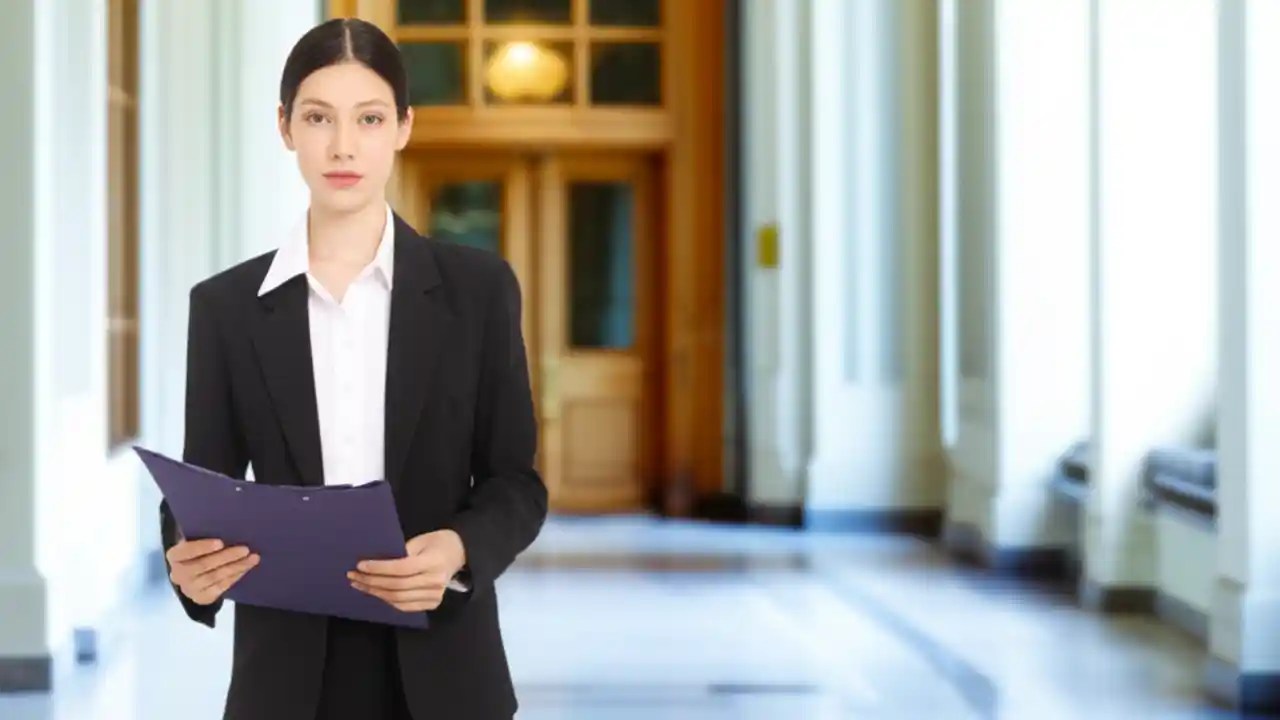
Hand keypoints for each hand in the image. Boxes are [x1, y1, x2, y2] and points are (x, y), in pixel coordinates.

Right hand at [167, 538, 259, 605]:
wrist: (193, 575)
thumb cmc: (198, 551)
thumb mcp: (195, 541)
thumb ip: (204, 535)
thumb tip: (227, 527)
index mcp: (174, 556)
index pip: (186, 551)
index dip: (202, 547)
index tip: (221, 542)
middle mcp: (178, 574)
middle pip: (203, 565)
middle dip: (226, 557)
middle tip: (245, 549)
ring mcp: (189, 588)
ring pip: (215, 577)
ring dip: (236, 567)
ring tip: (253, 558)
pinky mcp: (201, 597)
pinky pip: (221, 587)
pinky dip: (235, 576)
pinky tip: (246, 568)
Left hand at [349, 530, 466, 612]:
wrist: (459, 553)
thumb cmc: (438, 542)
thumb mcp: (421, 540)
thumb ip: (401, 552)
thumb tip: (376, 563)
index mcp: (434, 562)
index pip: (402, 568)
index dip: (379, 568)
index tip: (361, 565)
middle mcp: (435, 581)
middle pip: (397, 586)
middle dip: (372, 582)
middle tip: (353, 575)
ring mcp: (435, 595)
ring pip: (398, 599)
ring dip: (375, 593)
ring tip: (359, 585)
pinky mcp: (432, 603)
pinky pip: (404, 606)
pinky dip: (387, 601)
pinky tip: (375, 593)